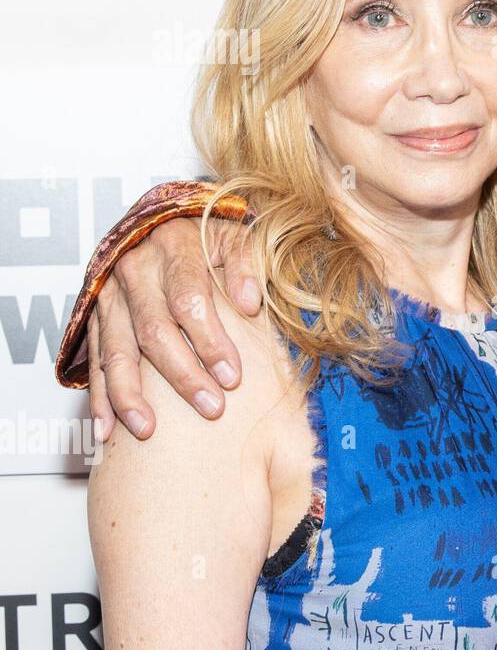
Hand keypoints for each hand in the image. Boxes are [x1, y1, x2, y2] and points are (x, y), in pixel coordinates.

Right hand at [88, 217, 259, 441]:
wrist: (160, 220)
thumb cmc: (207, 234)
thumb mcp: (234, 234)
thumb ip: (245, 262)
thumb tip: (250, 302)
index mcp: (172, 247)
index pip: (189, 300)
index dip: (210, 340)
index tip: (233, 377)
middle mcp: (133, 270)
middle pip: (154, 331)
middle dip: (183, 375)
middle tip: (212, 407)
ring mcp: (109, 295)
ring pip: (115, 351)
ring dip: (131, 395)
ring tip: (149, 429)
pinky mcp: (94, 316)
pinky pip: (93, 361)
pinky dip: (99, 397)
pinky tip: (108, 429)